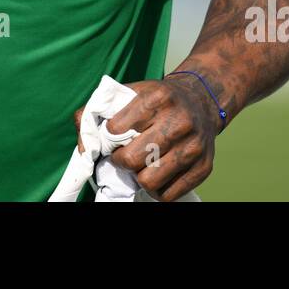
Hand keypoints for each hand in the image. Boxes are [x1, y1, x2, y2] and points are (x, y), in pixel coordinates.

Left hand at [72, 75, 222, 200]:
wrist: (202, 100)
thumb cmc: (159, 99)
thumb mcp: (131, 92)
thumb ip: (98, 110)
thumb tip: (83, 146)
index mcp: (157, 98)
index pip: (116, 129)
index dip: (109, 138)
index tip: (114, 137)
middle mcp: (179, 121)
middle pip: (132, 159)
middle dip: (122, 161)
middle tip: (125, 155)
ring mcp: (194, 146)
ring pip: (150, 181)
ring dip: (139, 177)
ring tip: (142, 165)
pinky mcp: (204, 167)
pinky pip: (170, 195)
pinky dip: (158, 190)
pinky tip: (158, 174)